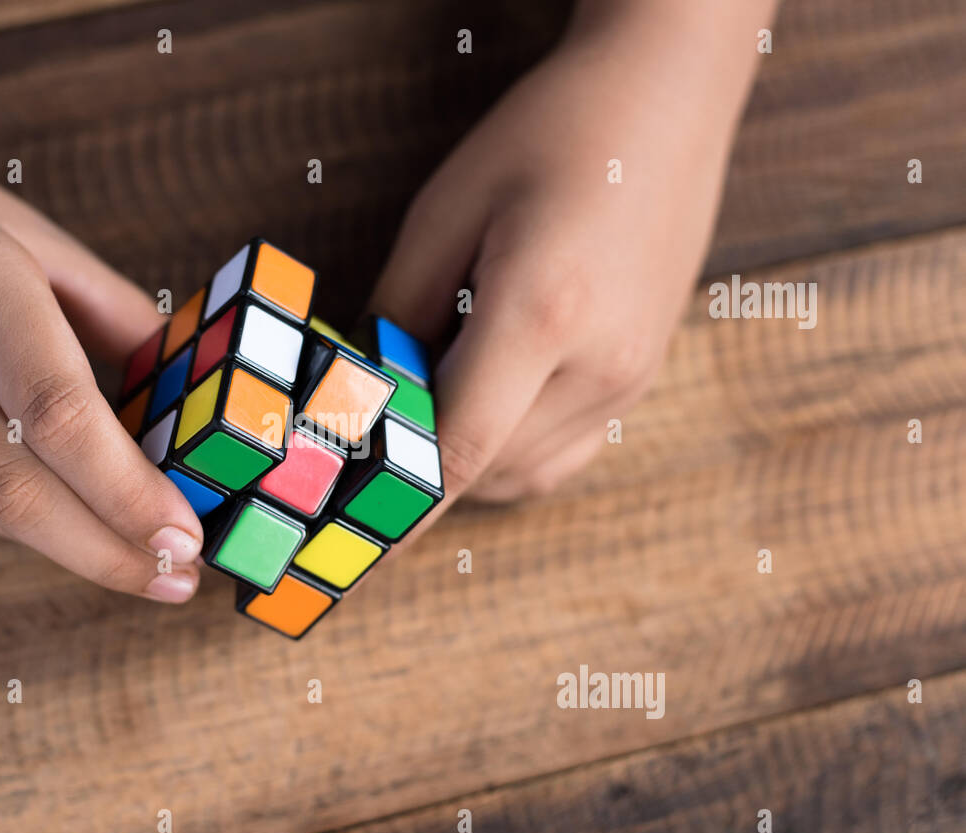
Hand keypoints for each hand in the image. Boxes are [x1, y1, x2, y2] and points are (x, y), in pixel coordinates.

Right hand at [0, 111, 203, 601]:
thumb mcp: (28, 233)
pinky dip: (20, 521)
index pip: (57, 412)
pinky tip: (67, 521)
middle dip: (108, 552)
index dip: (127, 490)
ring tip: (145, 560)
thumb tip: (188, 400)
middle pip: (15, 490)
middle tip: (180, 580)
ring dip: (73, 546)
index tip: (186, 535)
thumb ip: (113, 315)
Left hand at [370, 0, 770, 519]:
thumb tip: (365, 389)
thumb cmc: (550, 135)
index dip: (401, 506)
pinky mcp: (643, 375)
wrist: (667, 101)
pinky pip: (566, 453)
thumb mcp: (446, 211)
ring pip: (529, 473)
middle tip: (364, 453)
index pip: (460, 448)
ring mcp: (632, 377)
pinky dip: (513, 455)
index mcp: (544, 313)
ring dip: (466, 468)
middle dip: (419, 475)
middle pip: (490, 469)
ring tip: (422, 416)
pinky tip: (484, 410)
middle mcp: (599, 363)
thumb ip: (398, 311)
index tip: (355, 541)